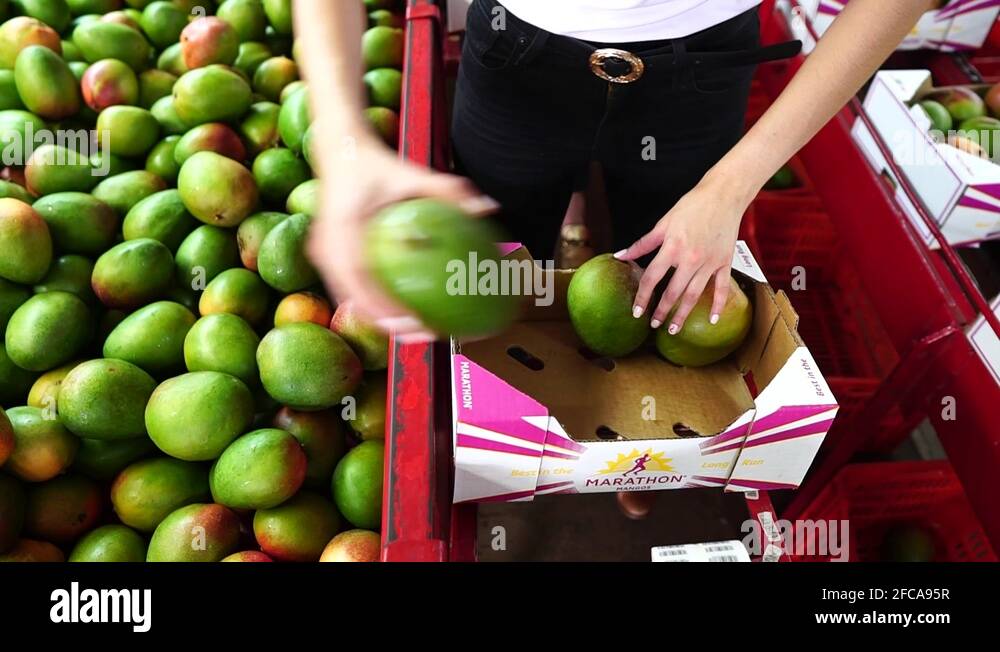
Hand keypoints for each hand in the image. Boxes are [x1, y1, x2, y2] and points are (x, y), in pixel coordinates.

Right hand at [307, 133, 497, 341]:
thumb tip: (487, 208)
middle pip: (353, 299)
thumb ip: (448, 191)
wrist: (340, 152)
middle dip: (385, 324)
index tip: (411, 321)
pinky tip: (404, 317)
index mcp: (343, 229)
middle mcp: (326, 247)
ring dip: (379, 321)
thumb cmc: (376, 165)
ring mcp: (323, 255)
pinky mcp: (327, 259)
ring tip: (415, 334)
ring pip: (350, 300)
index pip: (360, 278)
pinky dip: (374, 306)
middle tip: (422, 336)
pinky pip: (350, 290)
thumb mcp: (412, 174)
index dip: (383, 306)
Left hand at [615, 170, 753, 332]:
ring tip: (673, 329)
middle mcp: (690, 258)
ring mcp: (709, 262)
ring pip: (694, 295)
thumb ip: (642, 244)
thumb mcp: (663, 223)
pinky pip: (722, 288)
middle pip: (672, 292)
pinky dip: (718, 305)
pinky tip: (713, 320)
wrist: (723, 195)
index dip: (642, 297)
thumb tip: (621, 256)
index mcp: (672, 248)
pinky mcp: (725, 262)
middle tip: (654, 325)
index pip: (652, 278)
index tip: (637, 312)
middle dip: (661, 311)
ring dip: (683, 314)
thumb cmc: (691, 206)